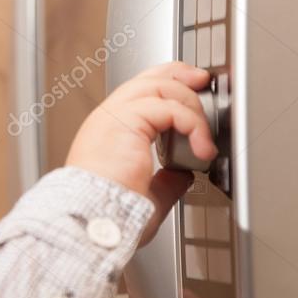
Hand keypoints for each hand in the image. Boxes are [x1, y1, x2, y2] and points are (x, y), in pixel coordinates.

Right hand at [65, 61, 216, 246]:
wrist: (93, 222)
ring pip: (159, 85)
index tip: (191, 93)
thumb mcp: (145, 197)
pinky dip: (191, 124)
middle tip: (202, 81)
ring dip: (189, 104)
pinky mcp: (125, 120)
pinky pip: (168, 108)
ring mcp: (113, 116)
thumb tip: (182, 175)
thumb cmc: (108, 217)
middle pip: (147, 78)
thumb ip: (165, 183)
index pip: (138, 95)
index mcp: (108, 134)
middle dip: (179, 75)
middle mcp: (107, 119)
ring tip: (204, 133)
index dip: (167, 87)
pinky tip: (201, 146)